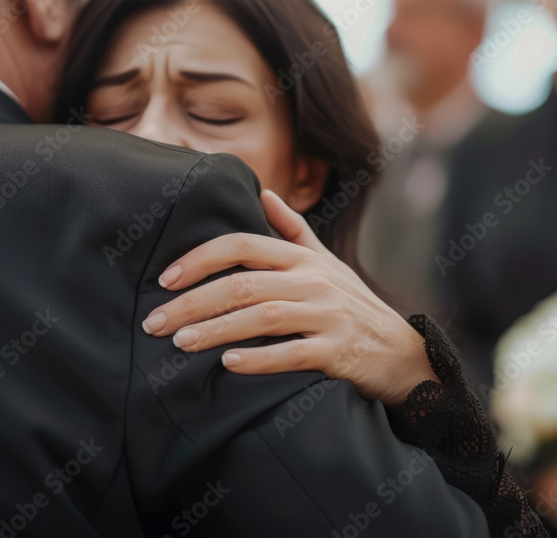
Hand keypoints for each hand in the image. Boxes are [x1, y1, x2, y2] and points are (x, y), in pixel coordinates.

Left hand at [141, 189, 438, 405]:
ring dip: (216, 329)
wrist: (401, 351)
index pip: (243, 245)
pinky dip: (259, 358)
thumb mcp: (325, 261)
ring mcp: (327, 315)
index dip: (201, 258)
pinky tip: (228, 365)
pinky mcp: (337, 351)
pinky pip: (293, 353)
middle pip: (243, 284)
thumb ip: (292, 229)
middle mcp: (313, 281)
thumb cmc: (352, 304)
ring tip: (180, 343)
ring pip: (262, 316)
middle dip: (193, 302)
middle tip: (155, 322)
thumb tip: (263, 192)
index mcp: (303, 258)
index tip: (166, 278)